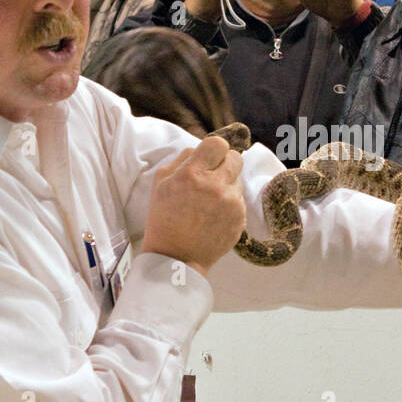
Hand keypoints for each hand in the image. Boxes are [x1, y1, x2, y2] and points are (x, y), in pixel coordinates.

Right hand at [141, 136, 245, 275]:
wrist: (176, 257)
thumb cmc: (164, 218)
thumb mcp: (161, 182)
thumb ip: (183, 159)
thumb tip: (201, 148)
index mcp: (192, 174)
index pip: (218, 144)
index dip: (214, 149)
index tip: (208, 158)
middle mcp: (215, 186)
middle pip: (236, 158)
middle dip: (225, 163)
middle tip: (213, 176)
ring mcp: (231, 203)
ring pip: (238, 179)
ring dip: (227, 185)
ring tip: (209, 202)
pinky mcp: (240, 219)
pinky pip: (240, 200)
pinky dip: (230, 204)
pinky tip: (214, 216)